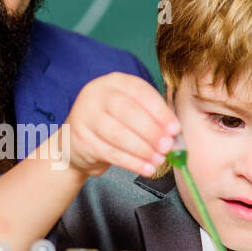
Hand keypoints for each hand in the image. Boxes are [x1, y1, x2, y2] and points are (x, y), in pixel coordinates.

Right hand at [58, 72, 179, 178]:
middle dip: (151, 131)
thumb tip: (175, 135)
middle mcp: (96, 94)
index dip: (160, 111)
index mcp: (114, 81)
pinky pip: (110, 153)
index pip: (140, 92)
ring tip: (159, 160)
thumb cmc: (112, 124)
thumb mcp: (130, 111)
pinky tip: (146, 169)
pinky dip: (132, 163)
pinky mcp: (80, 139)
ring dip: (143, 150)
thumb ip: (152, 118)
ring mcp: (85, 116)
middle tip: (167, 147)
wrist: (76, 142)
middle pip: (127, 111)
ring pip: (118, 134)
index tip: (175, 129)